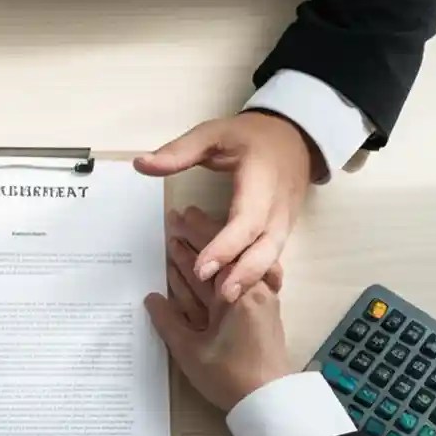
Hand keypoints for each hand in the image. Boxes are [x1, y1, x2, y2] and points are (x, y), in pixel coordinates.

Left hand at [134, 112, 320, 303]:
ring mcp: (286, 221)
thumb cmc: (249, 137)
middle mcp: (279, 206)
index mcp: (262, 180)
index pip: (247, 219)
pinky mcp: (284, 231)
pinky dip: (259, 275)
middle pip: (267, 246)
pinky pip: (273, 256)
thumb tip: (141, 164)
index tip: (201, 268)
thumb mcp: (214, 134)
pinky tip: (238, 291)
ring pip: (274, 256)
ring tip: (227, 301)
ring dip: (253, 279)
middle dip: (245, 273)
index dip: (226, 246)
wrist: (294, 138)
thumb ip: (179, 151)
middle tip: (220, 296)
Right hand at [144, 206, 292, 411]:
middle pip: (222, 255)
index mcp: (235, 294)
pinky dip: (225, 269)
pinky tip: (217, 264)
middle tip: (180, 216)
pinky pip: (241, 279)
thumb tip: (151, 298)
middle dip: (199, 235)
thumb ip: (169, 322)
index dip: (189, 237)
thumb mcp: (191, 351)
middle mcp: (251, 290)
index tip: (174, 219)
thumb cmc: (230, 376)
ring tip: (190, 234)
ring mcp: (259, 299)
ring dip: (210, 250)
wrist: (270, 399)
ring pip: (231, 266)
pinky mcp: (262, 310)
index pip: (208, 256)